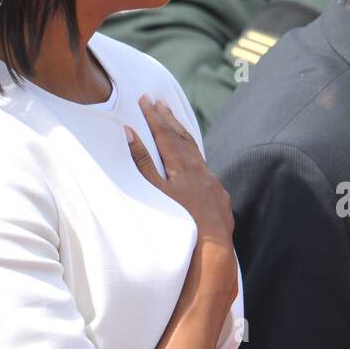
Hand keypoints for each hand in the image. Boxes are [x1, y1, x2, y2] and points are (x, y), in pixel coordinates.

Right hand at [127, 98, 236, 302]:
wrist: (213, 249)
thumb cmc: (180, 223)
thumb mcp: (155, 193)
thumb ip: (142, 163)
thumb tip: (129, 134)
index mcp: (183, 167)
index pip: (165, 135)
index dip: (154, 117)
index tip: (144, 100)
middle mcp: (201, 171)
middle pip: (183, 138)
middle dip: (169, 119)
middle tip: (159, 102)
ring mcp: (213, 183)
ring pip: (197, 153)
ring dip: (184, 136)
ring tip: (175, 122)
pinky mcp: (220, 197)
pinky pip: (207, 171)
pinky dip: (198, 160)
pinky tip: (195, 163)